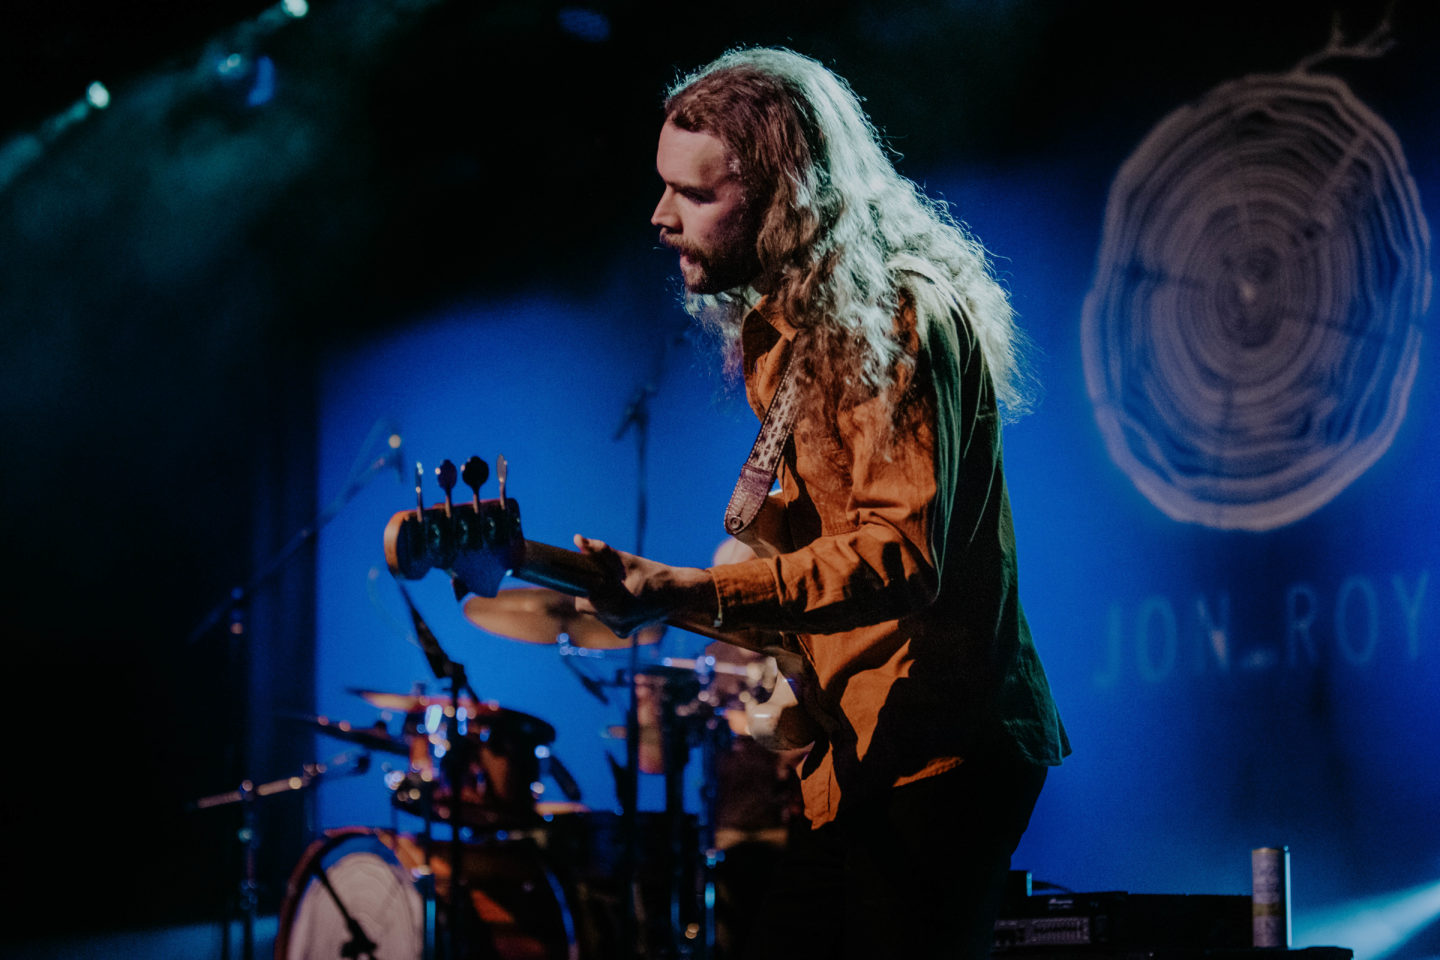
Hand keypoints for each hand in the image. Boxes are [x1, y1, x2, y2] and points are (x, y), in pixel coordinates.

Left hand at [573, 535, 716, 637]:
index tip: (592, 575)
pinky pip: (608, 619)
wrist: (678, 594)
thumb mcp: (625, 560)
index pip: (582, 595)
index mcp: (614, 603)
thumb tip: (577, 539)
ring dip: (601, 601)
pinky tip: (624, 600)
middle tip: (605, 580)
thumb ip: (599, 551)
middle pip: (586, 606)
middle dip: (592, 592)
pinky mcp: (624, 633)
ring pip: (596, 612)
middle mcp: (615, 620)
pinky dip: (611, 609)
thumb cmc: (652, 573)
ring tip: (617, 589)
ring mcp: (620, 629)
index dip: (585, 584)